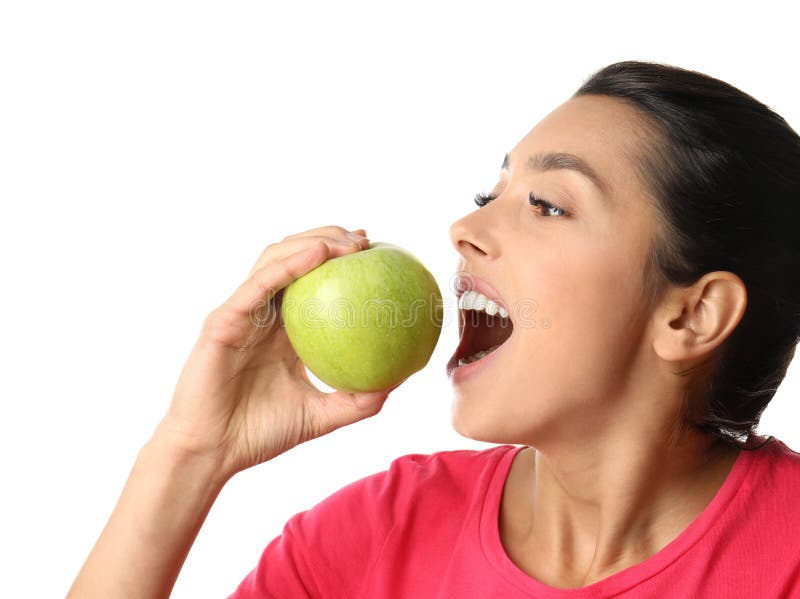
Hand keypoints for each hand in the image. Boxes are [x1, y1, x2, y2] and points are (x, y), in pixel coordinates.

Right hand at [154, 226, 399, 479]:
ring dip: (312, 241)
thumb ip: (358, 400)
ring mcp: (242, 312)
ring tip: (349, 241)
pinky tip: (319, 253)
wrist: (213, 452)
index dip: (341, 260)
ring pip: (275, 258)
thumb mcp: (321, 415)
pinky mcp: (225, 319)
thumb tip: (399, 381)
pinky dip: (289, 264)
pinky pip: (260, 283)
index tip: (377, 253)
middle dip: (331, 238)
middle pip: (294, 257)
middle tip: (366, 240)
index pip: (313, 281)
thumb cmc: (260, 434)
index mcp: (283, 329)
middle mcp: (263, 313)